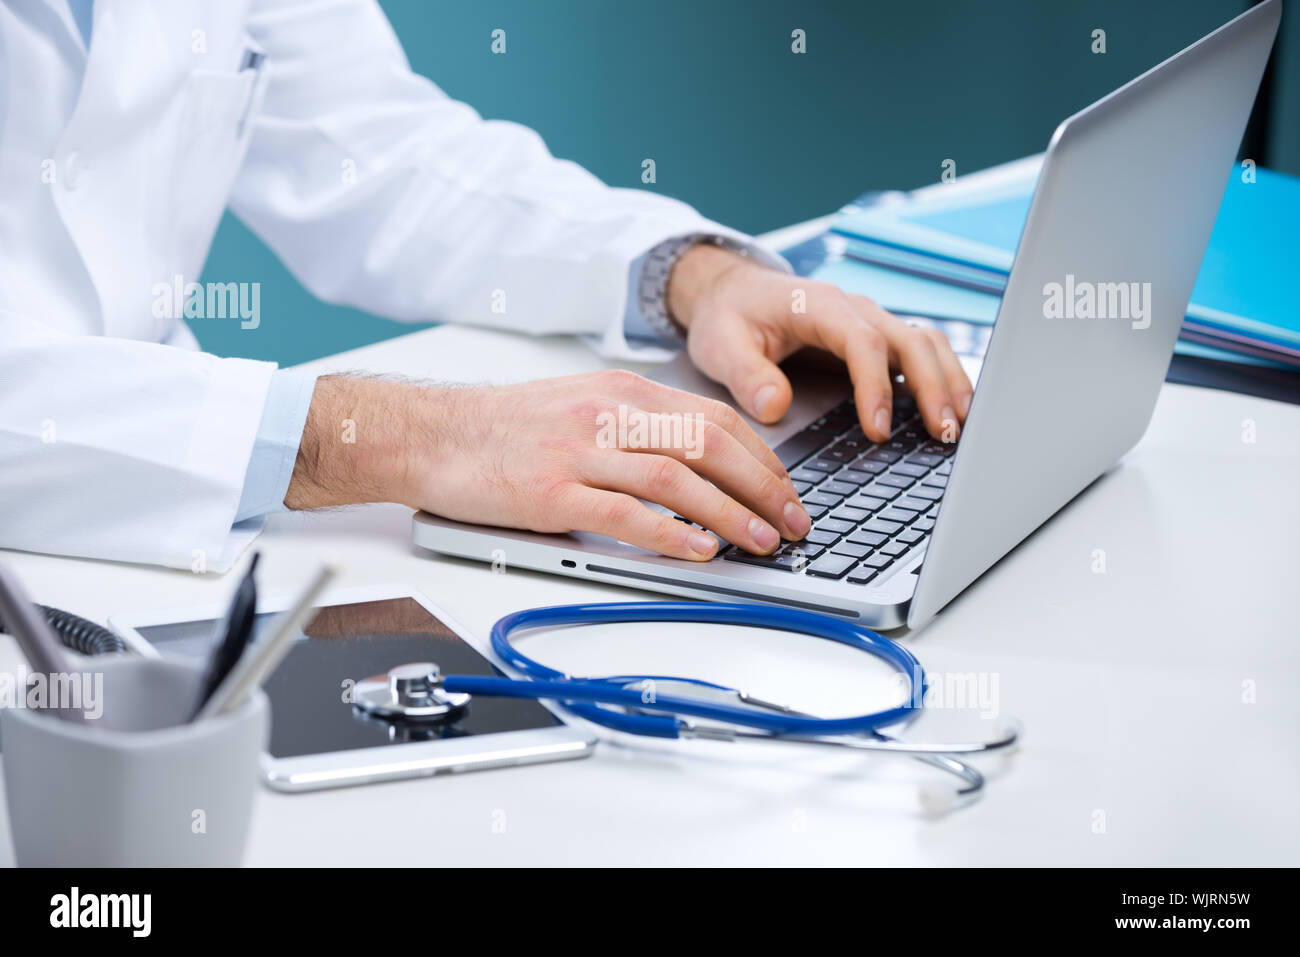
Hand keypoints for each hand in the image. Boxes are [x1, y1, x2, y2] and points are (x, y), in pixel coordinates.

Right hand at [286, 372, 810, 559]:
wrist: (431, 434)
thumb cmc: (503, 427)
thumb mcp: (580, 405)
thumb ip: (637, 425)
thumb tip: (697, 461)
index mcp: (621, 392)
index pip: (713, 418)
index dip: (762, 456)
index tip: (786, 488)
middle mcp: (608, 415)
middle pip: (709, 444)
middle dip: (764, 486)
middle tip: (794, 521)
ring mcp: (580, 452)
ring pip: (677, 479)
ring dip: (730, 513)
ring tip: (762, 542)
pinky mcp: (552, 492)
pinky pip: (625, 515)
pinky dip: (670, 535)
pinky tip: (699, 551)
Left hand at [666, 243, 973, 442]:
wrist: (731, 292)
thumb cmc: (728, 317)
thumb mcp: (721, 346)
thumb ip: (747, 376)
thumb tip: (776, 407)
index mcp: (818, 305)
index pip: (863, 342)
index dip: (875, 386)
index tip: (877, 430)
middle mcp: (854, 309)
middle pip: (910, 340)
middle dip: (932, 387)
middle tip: (942, 434)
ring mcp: (870, 322)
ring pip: (926, 344)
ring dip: (948, 382)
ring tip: (959, 427)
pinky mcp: (876, 339)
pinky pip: (920, 354)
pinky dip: (942, 379)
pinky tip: (952, 413)